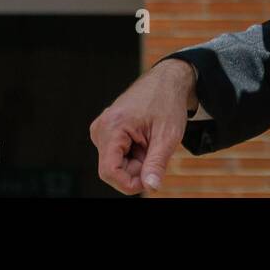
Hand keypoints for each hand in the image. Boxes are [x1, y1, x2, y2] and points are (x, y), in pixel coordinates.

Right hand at [90, 59, 194, 194]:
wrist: (166, 82)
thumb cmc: (167, 103)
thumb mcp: (167, 136)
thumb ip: (157, 164)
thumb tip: (151, 188)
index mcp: (113, 126)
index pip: (109, 171)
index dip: (129, 183)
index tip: (150, 178)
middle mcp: (101, 128)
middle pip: (113, 169)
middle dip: (136, 169)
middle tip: (155, 151)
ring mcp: (102, 129)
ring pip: (116, 164)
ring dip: (136, 162)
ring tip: (150, 141)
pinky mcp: (106, 131)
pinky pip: (117, 155)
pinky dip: (133, 154)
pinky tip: (143, 139)